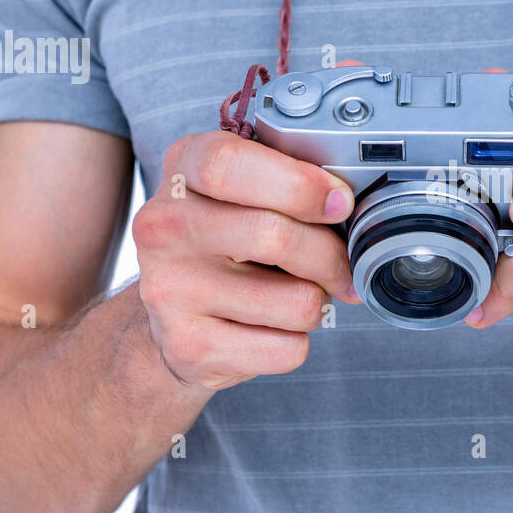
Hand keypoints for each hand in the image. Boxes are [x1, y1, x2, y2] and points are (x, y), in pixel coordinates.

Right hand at [133, 131, 357, 389]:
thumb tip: (350, 206)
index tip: (339, 203)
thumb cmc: (225, 243)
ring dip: (315, 302)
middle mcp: (163, 227)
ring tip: (293, 295)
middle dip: (329, 255)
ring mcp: (170, 290)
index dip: (298, 184)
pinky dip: (296, 341)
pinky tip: (270, 328)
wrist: (169, 318)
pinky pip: (287, 348)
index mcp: (182, 171)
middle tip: (343, 265)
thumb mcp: (243, 193)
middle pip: (273, 236)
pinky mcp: (189, 346)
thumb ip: (289, 184)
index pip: (228, 164)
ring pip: (296, 301)